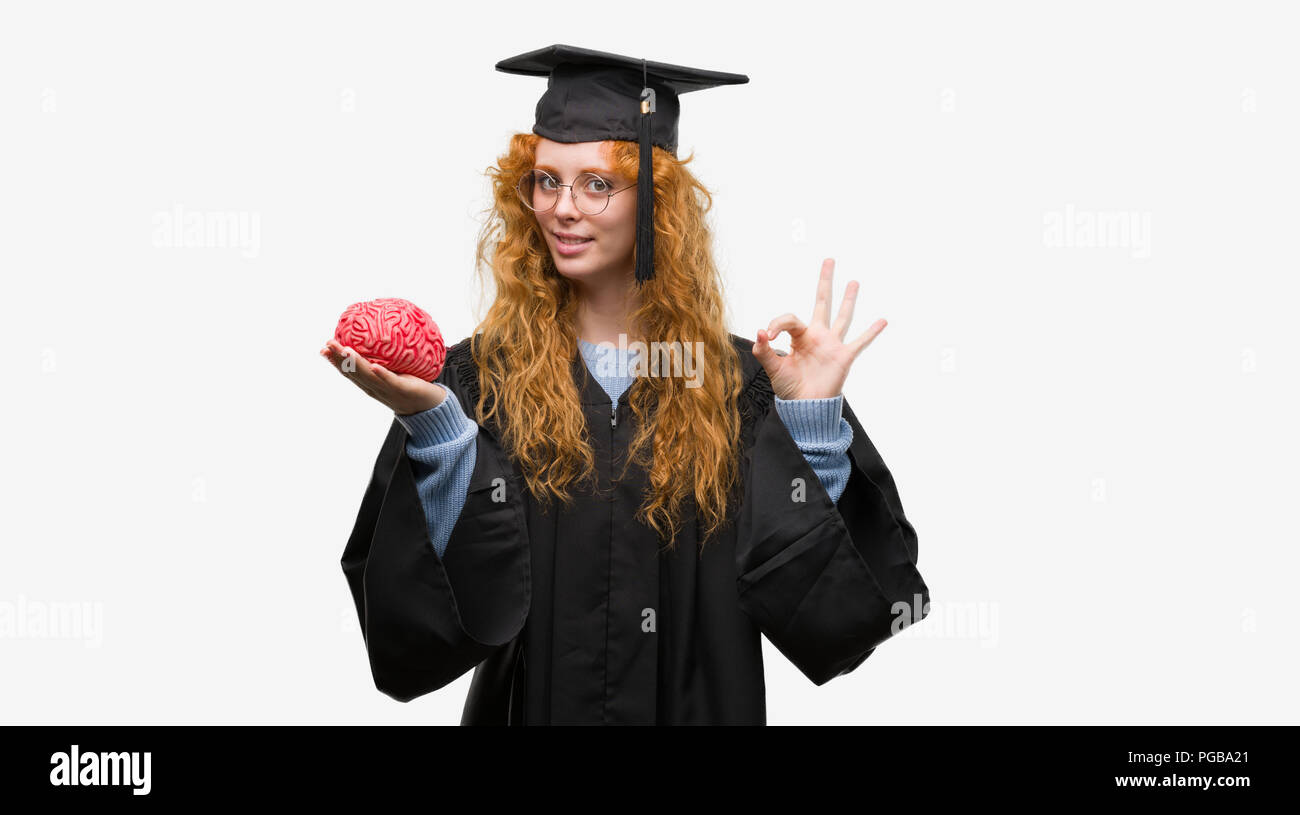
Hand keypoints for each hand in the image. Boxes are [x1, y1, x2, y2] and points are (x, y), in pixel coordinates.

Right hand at [320, 338, 446, 414]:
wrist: (429, 407)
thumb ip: (386, 357)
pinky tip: (374, 366)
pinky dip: (381, 374)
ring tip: (345, 350)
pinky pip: (390, 381)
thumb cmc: (412, 386)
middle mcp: (374, 388)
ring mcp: (387, 390)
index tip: (324, 348)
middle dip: (339, 359)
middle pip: (353, 373)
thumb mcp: (394, 371)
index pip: (349, 372)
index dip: (335, 361)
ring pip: (368, 376)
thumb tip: (382, 334)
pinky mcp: (402, 390)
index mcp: (370, 384)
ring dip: (355, 363)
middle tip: (328, 344)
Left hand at [752, 258, 886, 399]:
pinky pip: (860, 342)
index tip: (768, 336)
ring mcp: (832, 345)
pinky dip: (872, 331)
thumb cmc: (790, 389)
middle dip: (825, 282)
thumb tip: (759, 332)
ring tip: (854, 282)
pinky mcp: (844, 357)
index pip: (790, 319)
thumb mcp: (774, 369)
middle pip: (822, 302)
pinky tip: (882, 320)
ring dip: (848, 299)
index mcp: (799, 337)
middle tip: (828, 260)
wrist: (805, 408)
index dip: (777, 324)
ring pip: (843, 316)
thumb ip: (764, 352)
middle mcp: (817, 336)